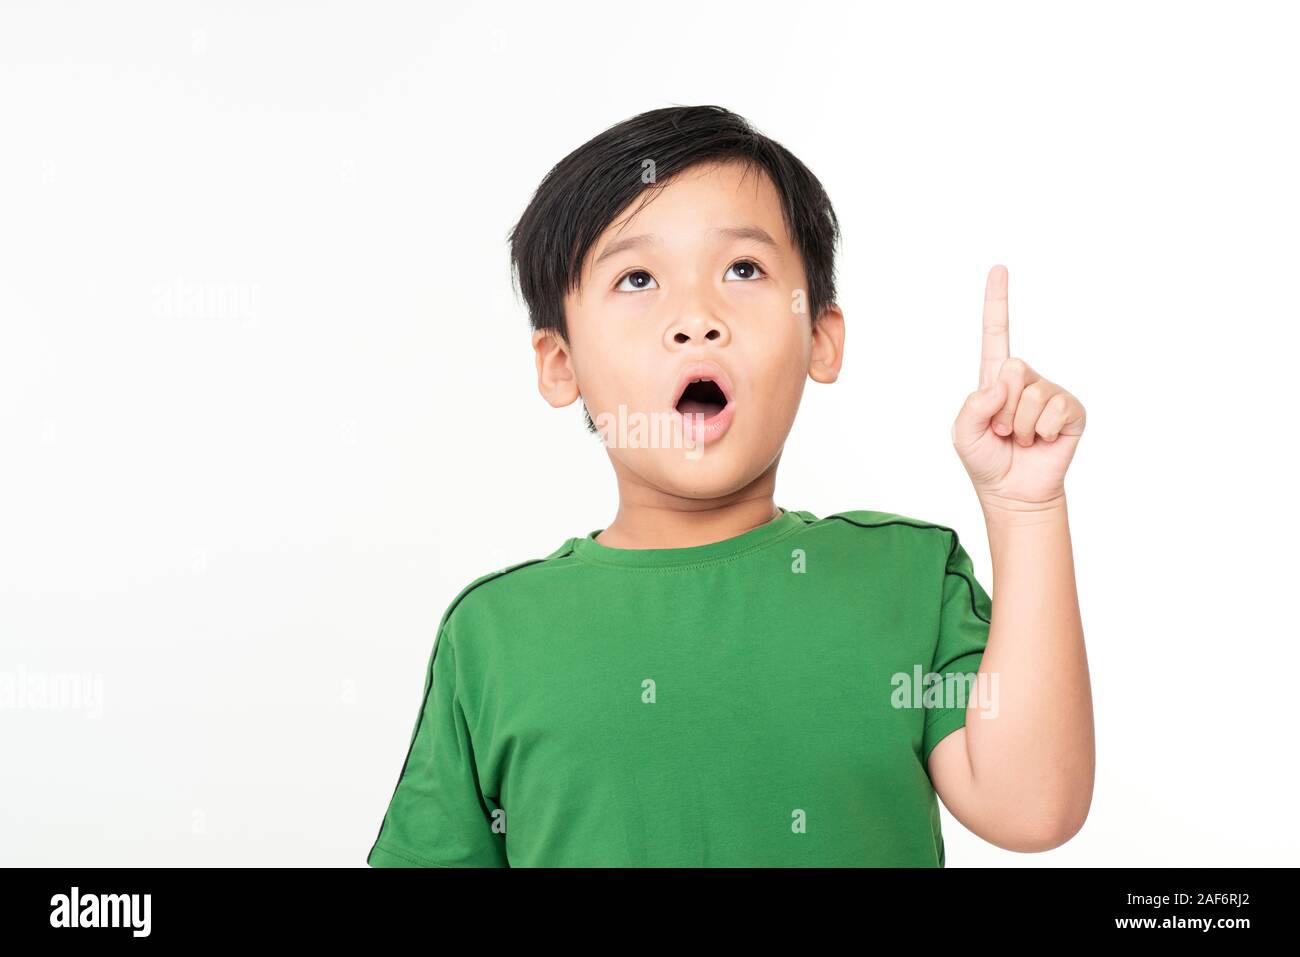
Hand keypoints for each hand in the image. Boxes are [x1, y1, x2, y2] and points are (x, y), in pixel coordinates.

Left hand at [951, 265, 1085, 513]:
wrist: (1014, 493)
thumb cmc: (987, 461)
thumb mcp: (963, 434)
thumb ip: (972, 406)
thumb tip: (1000, 383)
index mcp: (995, 380)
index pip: (996, 333)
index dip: (997, 301)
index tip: (999, 268)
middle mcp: (1024, 381)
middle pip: (1013, 367)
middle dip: (1002, 406)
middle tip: (1004, 431)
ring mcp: (1050, 394)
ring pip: (1032, 393)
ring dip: (1021, 424)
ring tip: (1021, 439)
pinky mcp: (1071, 411)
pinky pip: (1055, 409)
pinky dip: (1042, 431)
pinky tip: (1042, 442)